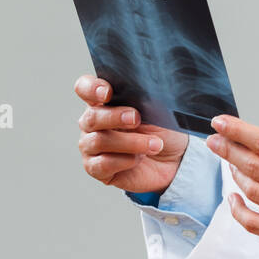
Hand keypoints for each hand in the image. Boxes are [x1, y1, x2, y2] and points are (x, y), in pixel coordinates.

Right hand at [74, 74, 189, 192]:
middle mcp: (93, 123)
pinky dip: (125, 160)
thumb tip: (142, 93)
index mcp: (104, 102)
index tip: (107, 93)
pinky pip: (103, 164)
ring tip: (154, 144)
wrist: (173, 160)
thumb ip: (145, 100)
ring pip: (98, 141)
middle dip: (115, 117)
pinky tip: (140, 158)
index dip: (91, 89)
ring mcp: (92, 147)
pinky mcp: (97, 169)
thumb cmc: (163, 131)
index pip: (85, 88)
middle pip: (91, 117)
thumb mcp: (159, 111)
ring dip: (130, 142)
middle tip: (136, 119)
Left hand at [206, 114, 258, 258]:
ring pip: (252, 190)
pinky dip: (237, 208)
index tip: (222, 123)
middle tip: (215, 140)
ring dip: (235, 174)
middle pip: (255, 165)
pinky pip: (252, 222)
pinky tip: (232, 197)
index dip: (240, 132)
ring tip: (230, 164)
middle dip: (229, 150)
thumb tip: (250, 142)